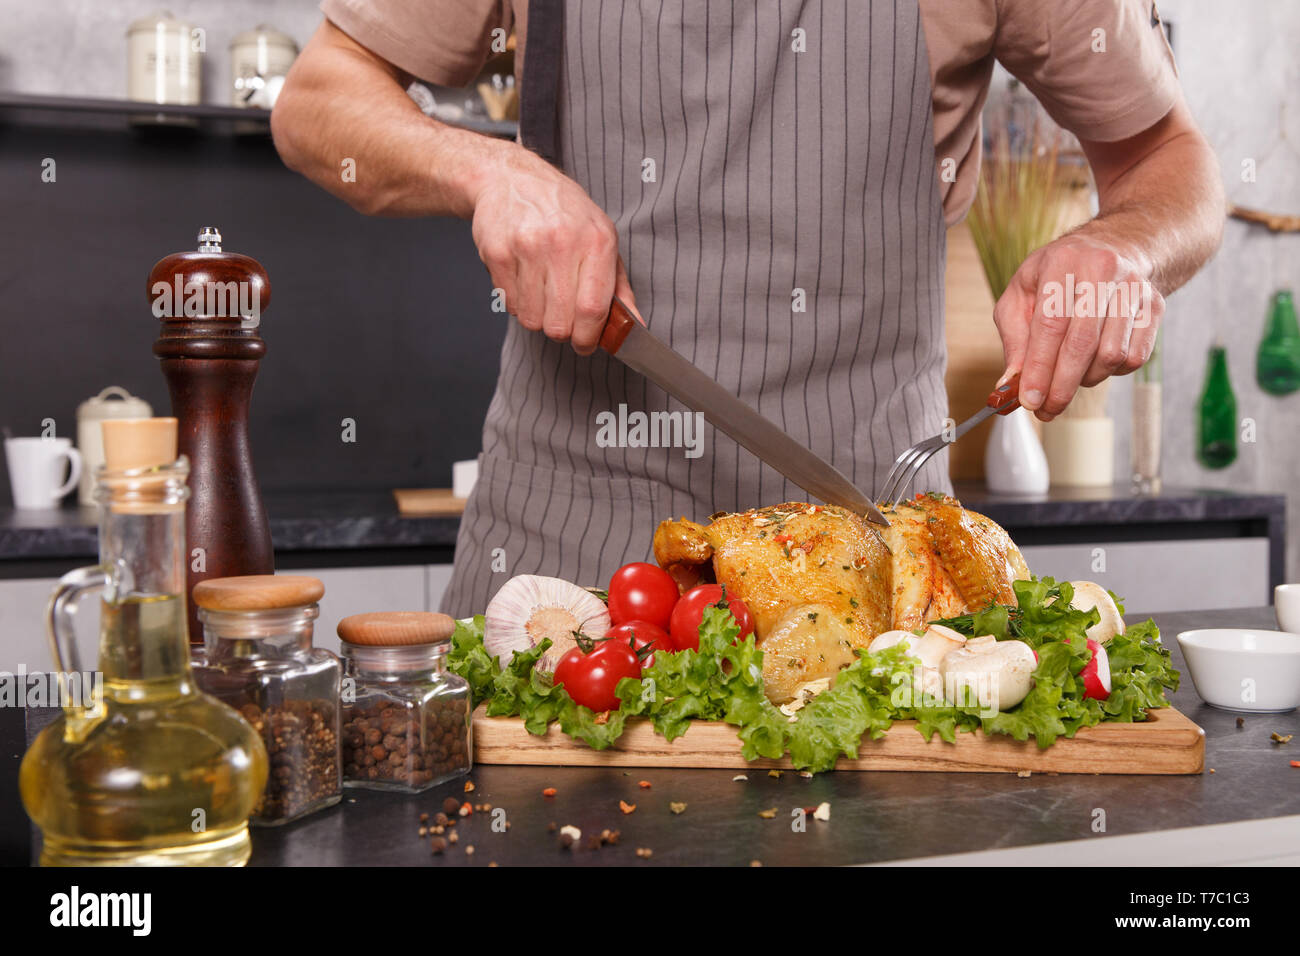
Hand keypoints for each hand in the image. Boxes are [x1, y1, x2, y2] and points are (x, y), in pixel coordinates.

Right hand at [470, 144, 639, 353]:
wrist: (512, 179)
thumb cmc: (562, 212)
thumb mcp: (601, 238)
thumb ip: (618, 287)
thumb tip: (634, 326)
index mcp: (596, 241)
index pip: (592, 309)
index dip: (589, 338)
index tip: (586, 344)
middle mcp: (561, 243)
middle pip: (560, 323)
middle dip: (563, 331)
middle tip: (562, 316)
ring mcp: (526, 247)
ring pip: (532, 319)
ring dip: (538, 317)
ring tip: (542, 292)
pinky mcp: (497, 253)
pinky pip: (509, 304)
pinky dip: (517, 302)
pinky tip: (523, 278)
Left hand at [992, 233, 1164, 420]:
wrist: (1115, 246)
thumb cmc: (1058, 275)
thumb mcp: (1022, 293)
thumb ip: (1014, 338)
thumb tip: (1011, 384)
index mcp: (1062, 263)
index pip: (1051, 325)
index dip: (1039, 368)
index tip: (1028, 400)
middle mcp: (1103, 270)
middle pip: (1083, 344)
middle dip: (1061, 386)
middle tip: (1045, 410)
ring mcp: (1134, 288)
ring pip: (1111, 355)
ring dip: (1085, 379)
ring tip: (1068, 376)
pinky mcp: (1155, 306)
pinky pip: (1134, 357)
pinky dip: (1110, 372)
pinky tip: (1094, 362)